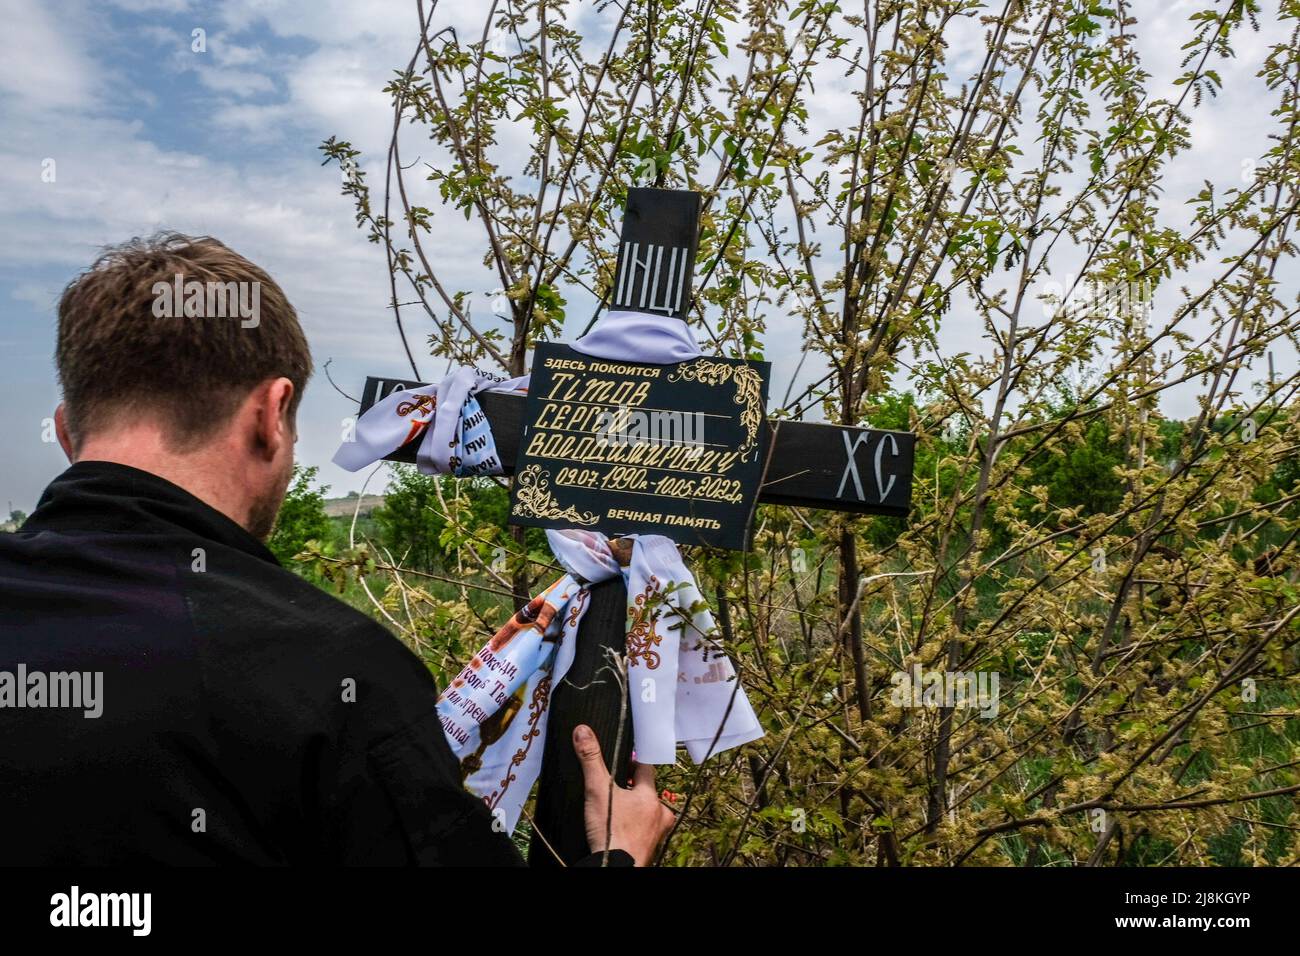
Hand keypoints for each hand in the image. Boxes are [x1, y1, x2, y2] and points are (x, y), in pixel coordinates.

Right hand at [572, 724, 674, 865]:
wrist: (615, 868)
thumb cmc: (612, 832)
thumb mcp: (598, 791)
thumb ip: (591, 760)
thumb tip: (583, 731)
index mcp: (650, 795)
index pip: (646, 768)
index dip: (633, 761)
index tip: (622, 759)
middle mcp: (660, 813)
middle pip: (646, 790)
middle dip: (631, 787)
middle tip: (613, 786)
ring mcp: (657, 833)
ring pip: (647, 811)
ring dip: (634, 808)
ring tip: (615, 808)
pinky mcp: (650, 848)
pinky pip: (644, 830)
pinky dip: (633, 826)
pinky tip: (619, 827)